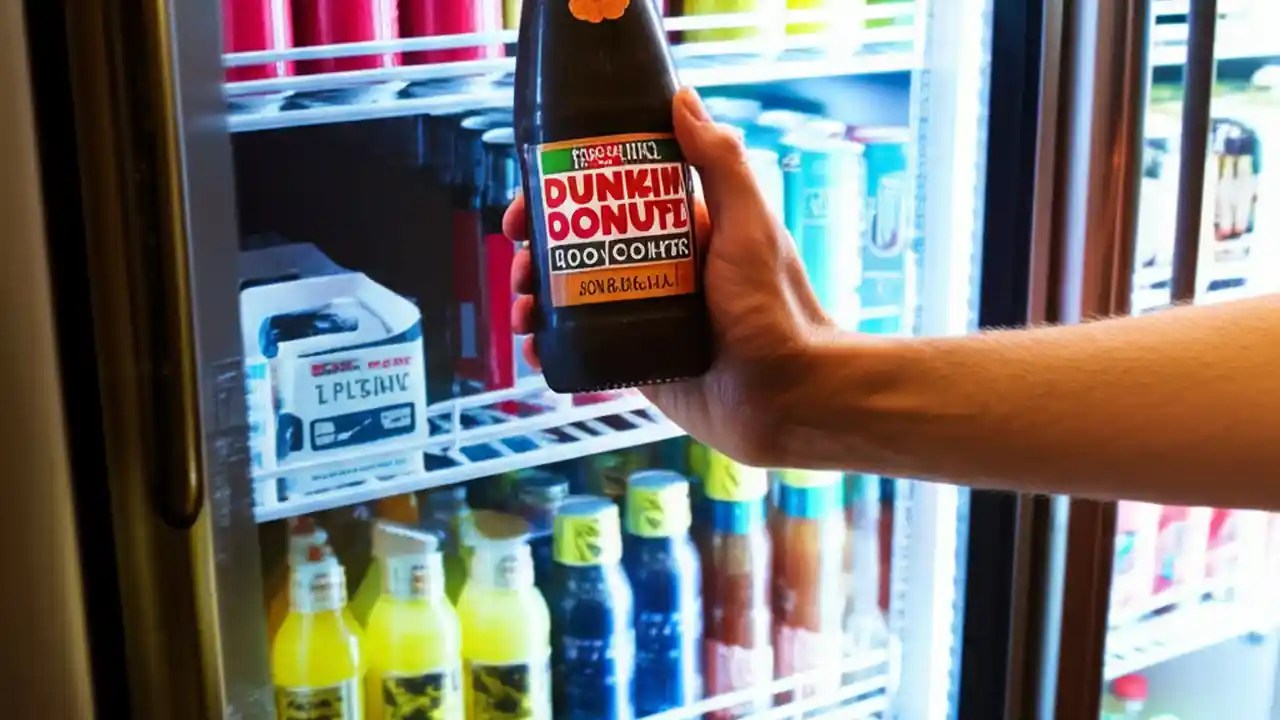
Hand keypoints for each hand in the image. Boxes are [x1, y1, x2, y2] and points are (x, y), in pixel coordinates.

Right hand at [506, 88, 832, 465]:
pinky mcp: (636, 360)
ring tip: (523, 309)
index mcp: (678, 229)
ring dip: (534, 297)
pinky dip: (549, 344)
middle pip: (576, 248)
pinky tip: (534, 346)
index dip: (559, 196)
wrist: (788, 396)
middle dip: (535, 251)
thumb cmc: (778, 309)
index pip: (605, 199)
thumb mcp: (749, 225)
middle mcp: (656, 267)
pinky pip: (580, 347)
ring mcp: (642, 315)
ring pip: (570, 297)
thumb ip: (720, 163)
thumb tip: (682, 99)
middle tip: (517, 261)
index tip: (527, 203)